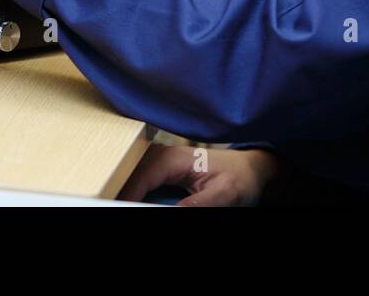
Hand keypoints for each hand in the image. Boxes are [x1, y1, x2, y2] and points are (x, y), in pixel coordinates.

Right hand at [118, 145, 283, 205]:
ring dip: (130, 189)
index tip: (118, 206)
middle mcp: (166, 156)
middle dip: (123, 189)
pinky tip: (139, 200)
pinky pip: (145, 180)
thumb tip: (171, 211)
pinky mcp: (166, 172)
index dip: (129, 194)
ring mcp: (164, 163)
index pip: (143, 176)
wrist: (250, 170)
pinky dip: (140, 190)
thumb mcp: (224, 194)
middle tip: (117, 203)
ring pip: (135, 175)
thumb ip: (197, 204)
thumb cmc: (240, 178)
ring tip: (125, 201)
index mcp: (177, 158)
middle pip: (132, 173)